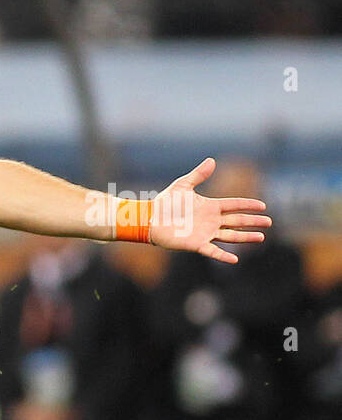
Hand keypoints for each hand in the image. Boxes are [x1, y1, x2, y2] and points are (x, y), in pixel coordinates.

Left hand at [145, 158, 271, 264]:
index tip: (263, 206)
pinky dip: (223, 256)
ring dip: (245, 237)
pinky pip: (212, 251)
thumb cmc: (165, 203)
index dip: (248, 205)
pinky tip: (235, 260)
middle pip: (237, 221)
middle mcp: (211, 221)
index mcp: (210, 206)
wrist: (150, 218)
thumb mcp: (183, 186)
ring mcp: (205, 233)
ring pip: (230, 236)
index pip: (234, 205)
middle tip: (269, 222)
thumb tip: (212, 160)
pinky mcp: (196, 244)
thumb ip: (198, 175)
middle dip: (252, 222)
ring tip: (261, 237)